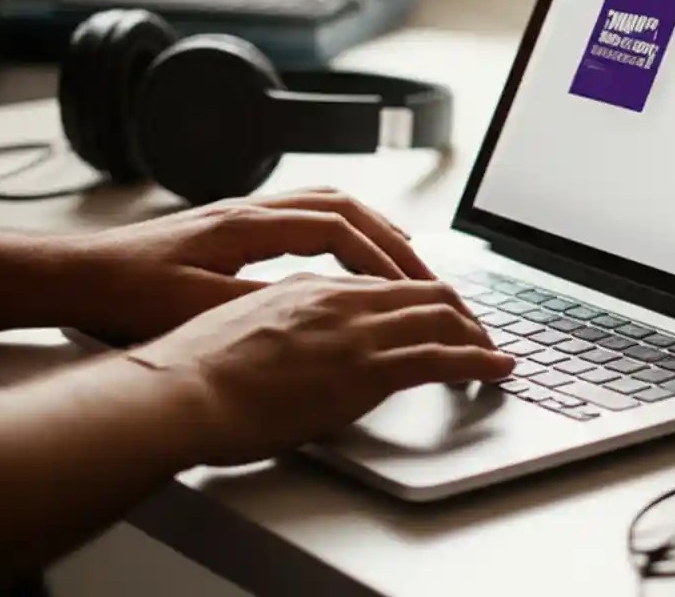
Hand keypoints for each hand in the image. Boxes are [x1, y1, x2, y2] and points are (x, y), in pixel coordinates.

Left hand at [59, 187, 436, 343]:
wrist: (77, 276)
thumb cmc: (126, 294)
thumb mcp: (197, 309)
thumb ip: (262, 306)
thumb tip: (323, 310)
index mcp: (247, 225)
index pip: (337, 229)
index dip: (381, 259)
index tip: (411, 290)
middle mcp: (251, 209)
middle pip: (345, 206)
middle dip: (393, 240)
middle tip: (427, 274)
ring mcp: (244, 213)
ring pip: (328, 204)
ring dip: (373, 230)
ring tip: (406, 260)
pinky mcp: (235, 227)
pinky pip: (307, 216)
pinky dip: (344, 232)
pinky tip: (350, 257)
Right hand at [129, 274, 514, 465]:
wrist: (177, 392)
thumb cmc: (191, 373)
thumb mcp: (233, 332)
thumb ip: (271, 329)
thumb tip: (285, 349)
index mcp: (306, 288)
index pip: (380, 282)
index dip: (414, 296)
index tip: (429, 312)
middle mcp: (337, 298)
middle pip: (420, 288)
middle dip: (457, 308)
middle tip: (476, 330)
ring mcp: (355, 330)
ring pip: (440, 314)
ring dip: (475, 332)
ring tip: (494, 350)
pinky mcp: (368, 368)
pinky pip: (442, 357)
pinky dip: (478, 360)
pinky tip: (496, 368)